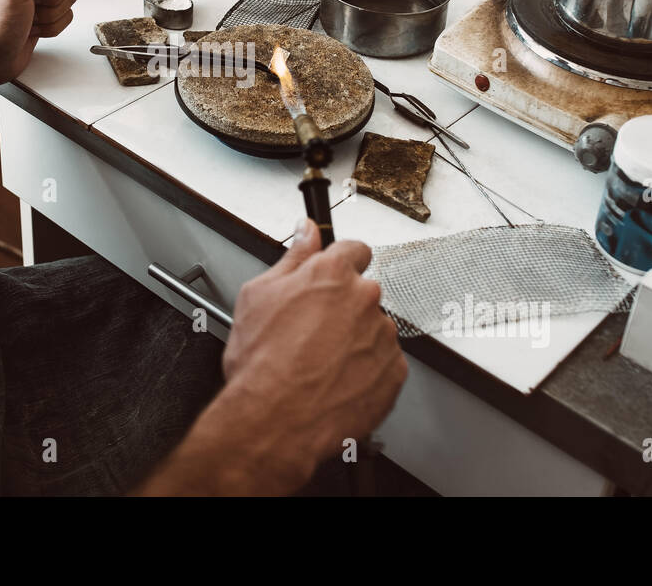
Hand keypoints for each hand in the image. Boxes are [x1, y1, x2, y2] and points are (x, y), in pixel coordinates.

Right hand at [218, 220, 405, 486]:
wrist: (275, 419)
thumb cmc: (262, 362)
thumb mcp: (258, 294)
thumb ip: (292, 256)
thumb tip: (306, 232)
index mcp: (332, 274)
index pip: (353, 250)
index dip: (340, 263)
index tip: (333, 275)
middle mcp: (365, 299)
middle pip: (362, 292)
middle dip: (343, 306)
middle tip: (313, 331)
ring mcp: (382, 336)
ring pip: (373, 329)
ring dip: (355, 340)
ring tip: (321, 363)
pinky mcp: (393, 372)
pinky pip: (384, 363)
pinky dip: (366, 370)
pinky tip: (336, 381)